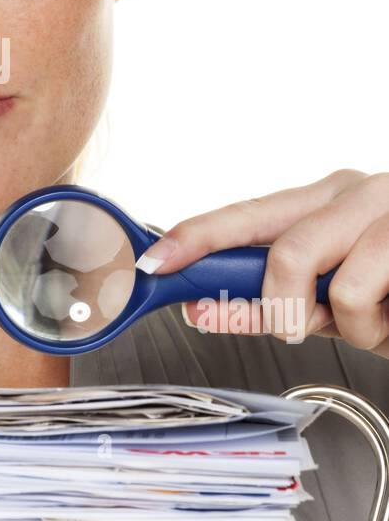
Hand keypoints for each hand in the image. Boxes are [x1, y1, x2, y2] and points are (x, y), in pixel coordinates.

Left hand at [137, 170, 388, 354]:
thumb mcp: (338, 293)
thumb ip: (278, 296)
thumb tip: (206, 307)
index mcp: (328, 199)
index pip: (247, 214)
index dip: (196, 237)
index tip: (155, 264)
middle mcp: (357, 192)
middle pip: (282, 246)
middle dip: (275, 303)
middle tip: (294, 326)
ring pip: (330, 281)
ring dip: (350, 325)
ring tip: (382, 321)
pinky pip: (364, 295)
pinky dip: (379, 328)